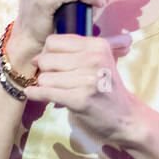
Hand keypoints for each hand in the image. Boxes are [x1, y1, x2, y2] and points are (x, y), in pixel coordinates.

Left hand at [25, 32, 141, 145]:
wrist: (125, 117)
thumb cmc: (106, 87)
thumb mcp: (98, 60)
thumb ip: (73, 51)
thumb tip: (37, 56)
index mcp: (97, 45)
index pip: (53, 41)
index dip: (47, 53)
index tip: (53, 64)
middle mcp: (93, 59)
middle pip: (46, 59)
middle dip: (45, 71)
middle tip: (54, 79)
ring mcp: (87, 80)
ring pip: (44, 78)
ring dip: (45, 86)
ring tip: (56, 90)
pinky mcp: (80, 99)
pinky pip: (46, 92)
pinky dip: (36, 94)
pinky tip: (33, 94)